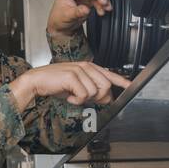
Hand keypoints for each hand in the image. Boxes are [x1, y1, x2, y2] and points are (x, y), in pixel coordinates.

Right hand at [9, 61, 130, 111]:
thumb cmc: (56, 84)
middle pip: (105, 86)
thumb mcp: (77, 89)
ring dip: (83, 99)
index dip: (121, 81)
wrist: (37, 81)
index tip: (131, 85)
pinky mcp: (72, 76)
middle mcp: (86, 67)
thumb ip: (92, 92)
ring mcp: (79, 70)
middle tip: (82, 98)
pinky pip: (83, 95)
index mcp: (89, 67)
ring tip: (72, 96)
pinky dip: (76, 100)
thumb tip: (106, 99)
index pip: (109, 74)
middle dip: (96, 97)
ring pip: (94, 92)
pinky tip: (68, 96)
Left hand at [46, 0, 111, 35]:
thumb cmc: (59, 19)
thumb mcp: (67, 16)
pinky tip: (103, 10)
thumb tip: (86, 9)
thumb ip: (77, 12)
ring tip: (106, 8)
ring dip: (103, 0)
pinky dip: (102, 5)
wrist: (62, 27)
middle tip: (103, 1)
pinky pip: (97, 0)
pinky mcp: (88, 1)